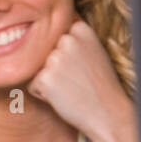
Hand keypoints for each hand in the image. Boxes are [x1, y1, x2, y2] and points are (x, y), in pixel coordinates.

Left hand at [27, 19, 128, 139]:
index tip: (80, 64)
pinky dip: (43, 94)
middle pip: (44, 51)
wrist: (107, 113)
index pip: (54, 35)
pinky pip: (33, 85)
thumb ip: (73, 38)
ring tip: (70, 87)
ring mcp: (55, 58)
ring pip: (37, 68)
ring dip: (48, 80)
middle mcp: (67, 39)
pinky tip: (62, 97)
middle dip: (53, 66)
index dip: (63, 53)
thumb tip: (44, 30)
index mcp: (81, 29)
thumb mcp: (93, 50)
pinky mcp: (45, 77)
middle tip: (75, 78)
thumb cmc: (99, 84)